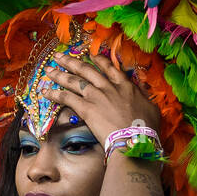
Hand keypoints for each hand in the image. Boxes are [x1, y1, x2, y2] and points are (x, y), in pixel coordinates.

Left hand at [41, 50, 160, 147]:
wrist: (135, 140)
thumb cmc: (146, 128)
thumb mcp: (151, 107)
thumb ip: (144, 94)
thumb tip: (141, 86)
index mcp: (125, 85)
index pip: (108, 68)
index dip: (97, 61)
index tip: (89, 55)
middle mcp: (108, 87)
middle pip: (86, 70)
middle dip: (71, 62)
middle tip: (59, 56)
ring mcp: (96, 96)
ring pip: (74, 81)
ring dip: (59, 74)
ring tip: (48, 70)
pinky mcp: (86, 109)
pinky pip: (67, 98)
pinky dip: (55, 94)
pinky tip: (45, 91)